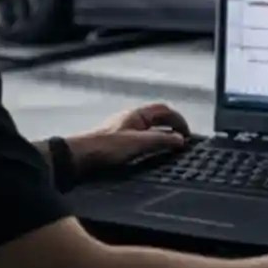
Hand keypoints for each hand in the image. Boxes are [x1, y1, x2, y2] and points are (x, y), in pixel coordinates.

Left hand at [65, 102, 190, 171]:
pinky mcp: (117, 140)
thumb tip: (180, 140)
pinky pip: (140, 137)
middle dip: (172, 126)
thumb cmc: (106, 147)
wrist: (79, 157)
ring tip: (169, 147)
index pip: (165, 110)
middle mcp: (131, 118)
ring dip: (162, 134)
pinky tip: (149, 153)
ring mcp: (123, 128)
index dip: (179, 120)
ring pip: (149, 128)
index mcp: (137, 114)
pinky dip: (151, 142)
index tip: (188, 135)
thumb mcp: (138, 143)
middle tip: (181, 140)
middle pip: (157, 117)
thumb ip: (161, 140)